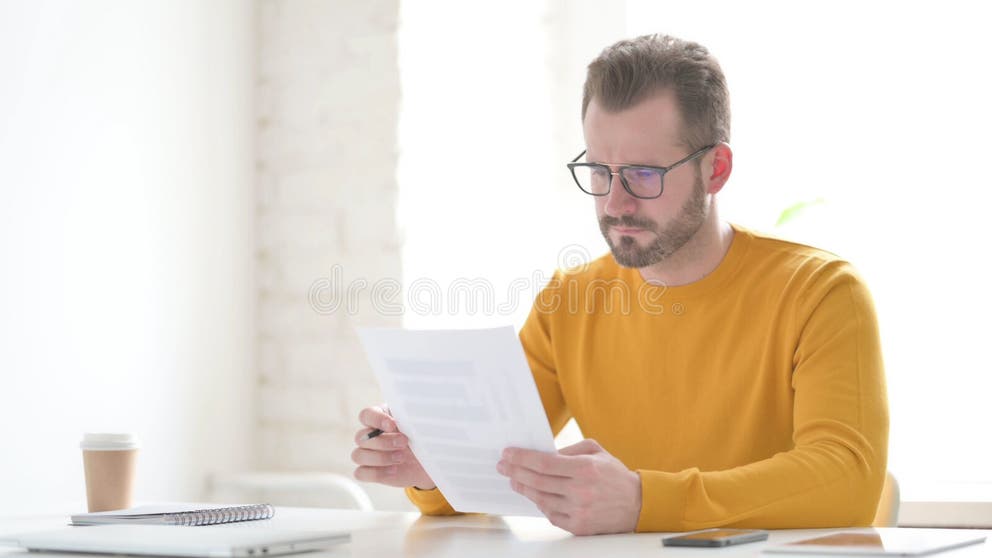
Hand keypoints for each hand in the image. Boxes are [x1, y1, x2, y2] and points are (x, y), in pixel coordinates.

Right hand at [351, 405, 435, 489]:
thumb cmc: (421, 439)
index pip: (366, 415)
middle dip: (384, 442)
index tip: (392, 425)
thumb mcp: (418, 427)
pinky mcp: (369, 471)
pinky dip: (377, 473)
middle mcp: (370, 435)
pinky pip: (361, 473)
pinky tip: (394, 470)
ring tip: (401, 458)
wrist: (428, 462)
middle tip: (404, 442)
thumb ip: (409, 419)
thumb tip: (409, 414)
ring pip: (358, 455)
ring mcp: (368, 454)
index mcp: (380, 418)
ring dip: (380, 458)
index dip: (376, 420)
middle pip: (361, 437)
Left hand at [497, 438, 641, 534]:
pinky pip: (550, 515)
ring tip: (514, 481)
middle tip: (502, 466)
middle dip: (515, 472)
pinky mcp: (578, 526)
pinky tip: (534, 496)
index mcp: (584, 468)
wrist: (637, 504)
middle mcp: (580, 491)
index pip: (544, 463)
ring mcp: (578, 510)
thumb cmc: (614, 475)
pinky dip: (540, 504)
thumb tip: (543, 453)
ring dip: (524, 489)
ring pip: (541, 499)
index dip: (522, 458)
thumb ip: (569, 450)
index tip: (508, 454)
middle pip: (537, 481)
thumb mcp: (596, 451)